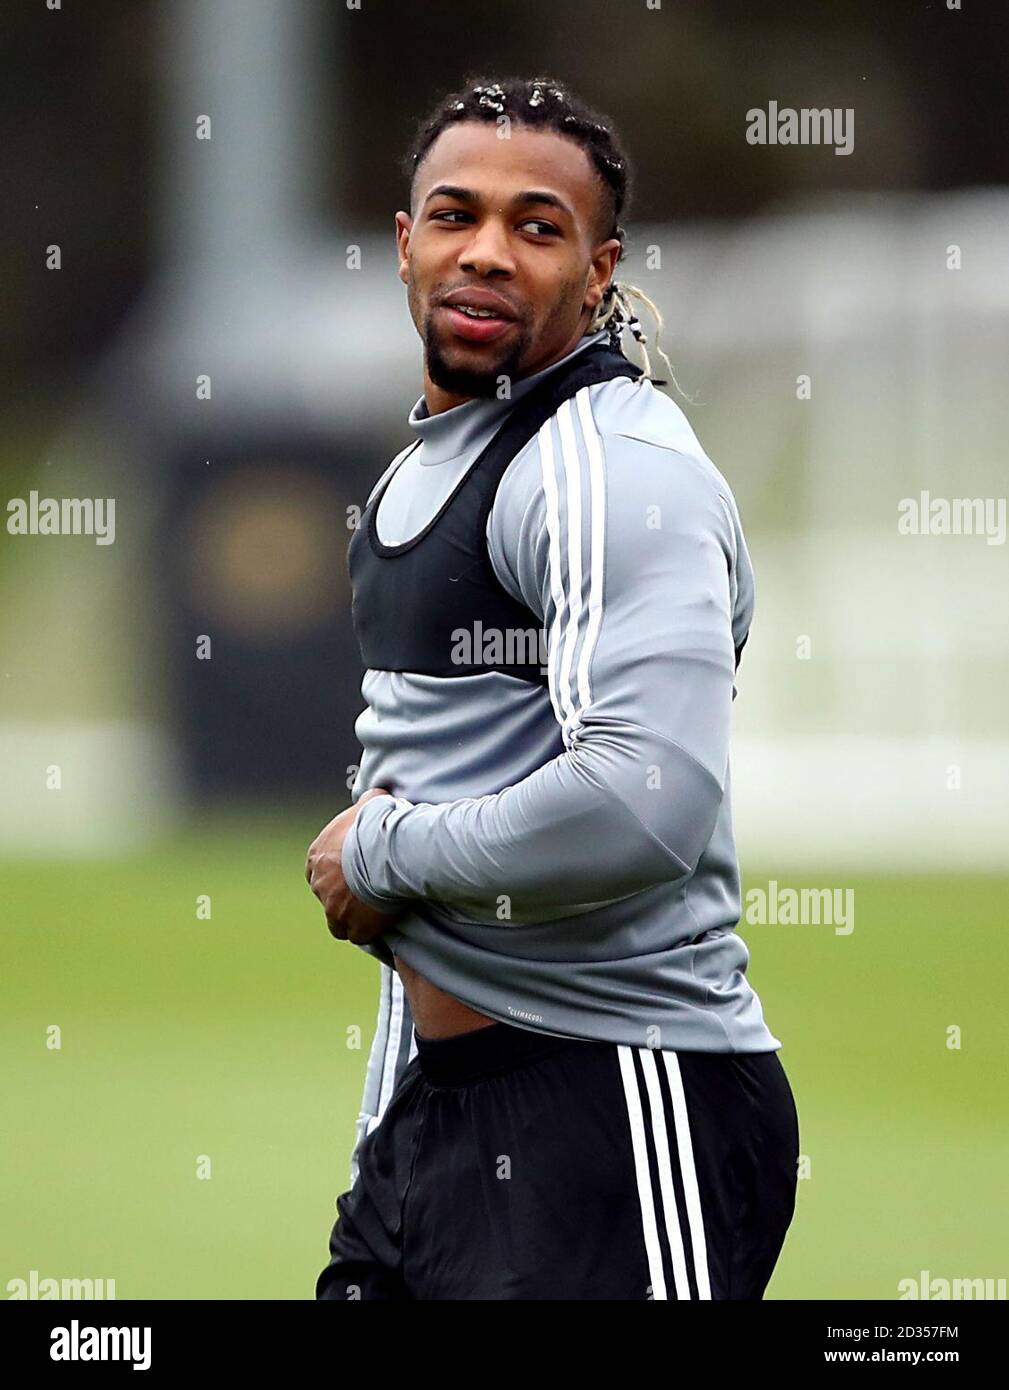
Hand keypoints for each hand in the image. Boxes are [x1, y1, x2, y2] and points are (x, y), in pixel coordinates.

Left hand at [305, 788, 404, 943]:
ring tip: (373, 914)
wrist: (384, 851)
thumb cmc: (377, 824)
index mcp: (317, 855)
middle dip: (343, 895)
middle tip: (368, 892)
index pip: (317, 868)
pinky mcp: (349, 925)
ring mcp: (331, 907)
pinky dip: (367, 932)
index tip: (353, 872)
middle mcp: (318, 882)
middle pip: (327, 894)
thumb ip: (369, 800)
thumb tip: (376, 794)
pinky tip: (381, 926)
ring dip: (351, 918)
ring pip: (337, 920)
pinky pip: (356, 935)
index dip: (336, 872)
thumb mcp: (372, 801)